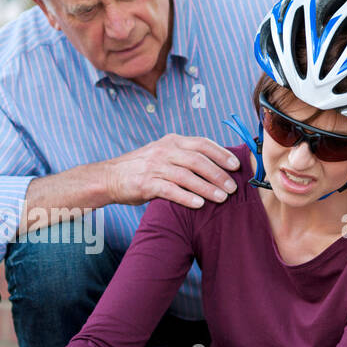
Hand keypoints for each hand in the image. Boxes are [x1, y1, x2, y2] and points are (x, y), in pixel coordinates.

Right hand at [105, 134, 240, 209]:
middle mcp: (164, 151)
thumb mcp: (162, 153)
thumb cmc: (141, 167)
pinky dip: (187, 197)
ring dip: (207, 187)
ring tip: (222, 198)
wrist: (109, 177)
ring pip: (187, 176)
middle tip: (232, 187)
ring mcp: (154, 167)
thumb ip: (184, 156)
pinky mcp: (146, 184)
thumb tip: (215, 165)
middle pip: (198, 160)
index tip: (236, 165)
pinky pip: (170, 190)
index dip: (221, 154)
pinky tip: (199, 204)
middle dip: (218, 174)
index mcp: (171, 141)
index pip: (202, 143)